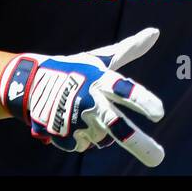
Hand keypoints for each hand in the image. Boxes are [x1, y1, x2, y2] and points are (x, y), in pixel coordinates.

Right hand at [0, 27, 165, 166]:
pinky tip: (70, 122)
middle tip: (157, 159)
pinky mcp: (63, 136)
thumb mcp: (101, 58)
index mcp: (102, 81)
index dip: (142, 101)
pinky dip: (81, 138)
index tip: (159, 114)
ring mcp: (76, 121)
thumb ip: (130, 49)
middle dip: (137, 142)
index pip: (125, 91)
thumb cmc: (74, 69)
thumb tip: (156, 32)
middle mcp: (91, 102)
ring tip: (83, 112)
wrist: (32, 83)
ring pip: (102, 140)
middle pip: (117, 126)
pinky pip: (83, 146)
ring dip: (99, 131)